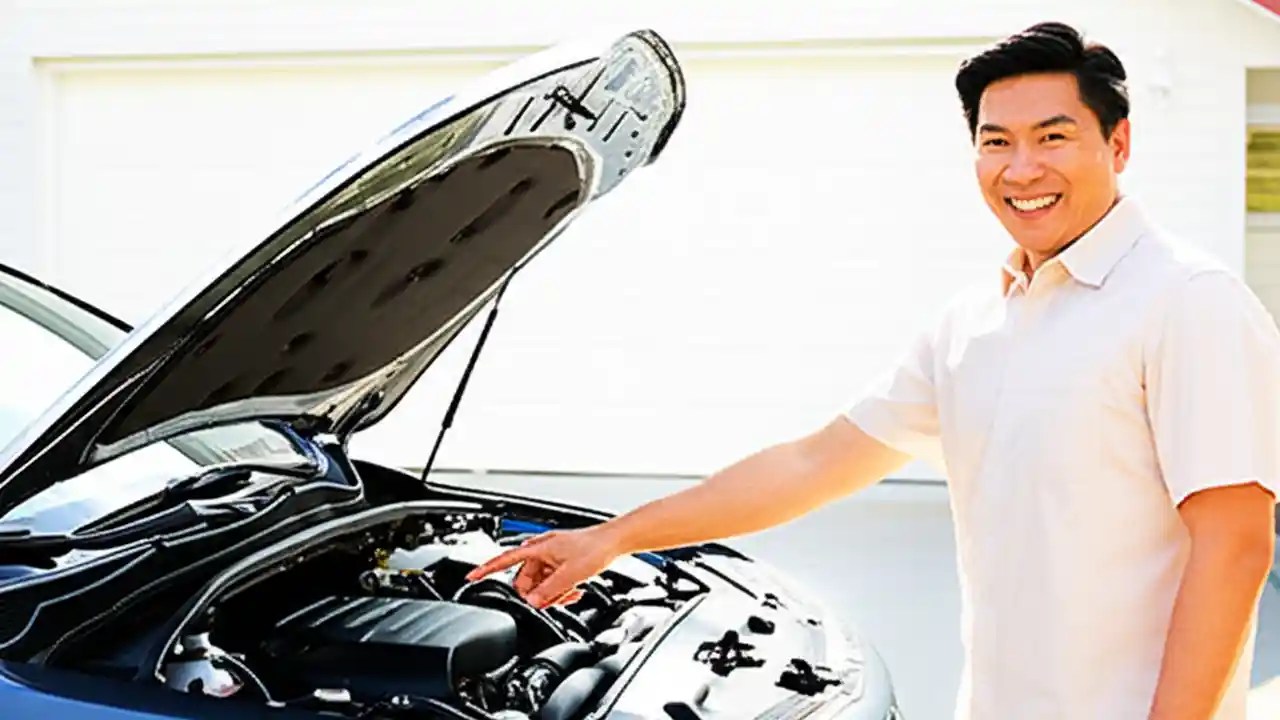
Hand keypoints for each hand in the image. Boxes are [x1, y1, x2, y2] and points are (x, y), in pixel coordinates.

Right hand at [465, 525, 623, 608]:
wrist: (614, 542)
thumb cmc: (595, 548)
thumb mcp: (570, 574)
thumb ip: (549, 590)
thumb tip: (533, 603)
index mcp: (537, 548)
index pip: (504, 560)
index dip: (486, 569)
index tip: (471, 577)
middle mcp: (540, 552)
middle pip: (524, 581)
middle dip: (537, 594)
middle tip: (554, 599)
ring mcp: (550, 559)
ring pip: (539, 585)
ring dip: (551, 594)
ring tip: (570, 593)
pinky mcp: (559, 564)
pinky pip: (550, 583)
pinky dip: (559, 590)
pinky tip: (573, 590)